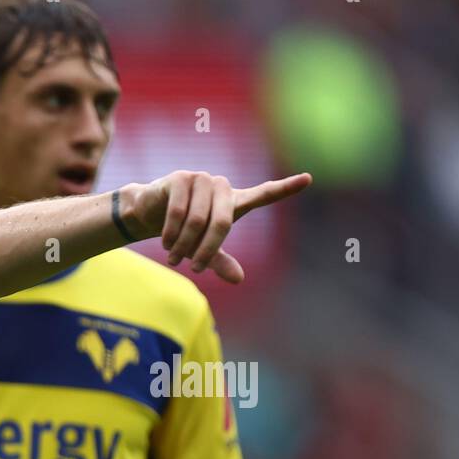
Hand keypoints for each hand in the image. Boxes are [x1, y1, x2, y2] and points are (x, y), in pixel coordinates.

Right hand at [120, 170, 311, 282]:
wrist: (150, 212)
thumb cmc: (184, 231)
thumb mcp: (203, 250)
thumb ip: (220, 261)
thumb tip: (239, 279)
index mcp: (234, 202)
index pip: (265, 194)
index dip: (286, 187)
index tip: (308, 179)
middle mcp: (222, 187)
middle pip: (222, 223)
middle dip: (206, 250)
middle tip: (192, 268)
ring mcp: (202, 179)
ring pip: (197, 221)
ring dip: (184, 246)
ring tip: (174, 258)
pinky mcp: (180, 178)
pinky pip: (179, 212)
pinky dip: (172, 233)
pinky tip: (166, 242)